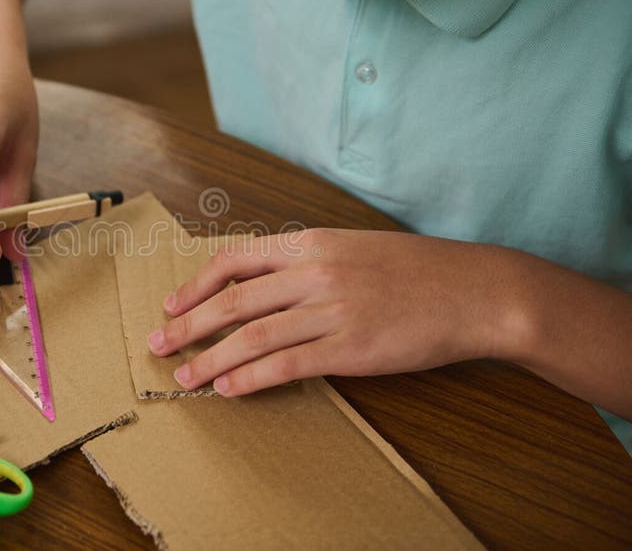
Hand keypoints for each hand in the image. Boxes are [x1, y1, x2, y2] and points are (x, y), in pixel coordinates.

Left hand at [148, 229, 536, 395]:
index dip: (196, 284)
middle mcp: (314, 273)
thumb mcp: (353, 248)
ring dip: (211, 359)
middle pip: (233, 301)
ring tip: (185, 376)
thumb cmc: (416, 270)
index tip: (171, 303)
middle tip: (159, 343)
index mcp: (312, 243)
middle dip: (188, 324)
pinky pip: (287, 364)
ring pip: (252, 336)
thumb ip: (305, 261)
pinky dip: (251, 378)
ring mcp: (332, 310)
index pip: (236, 260)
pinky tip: (229, 389)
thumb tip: (258, 284)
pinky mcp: (351, 347)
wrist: (474, 291)